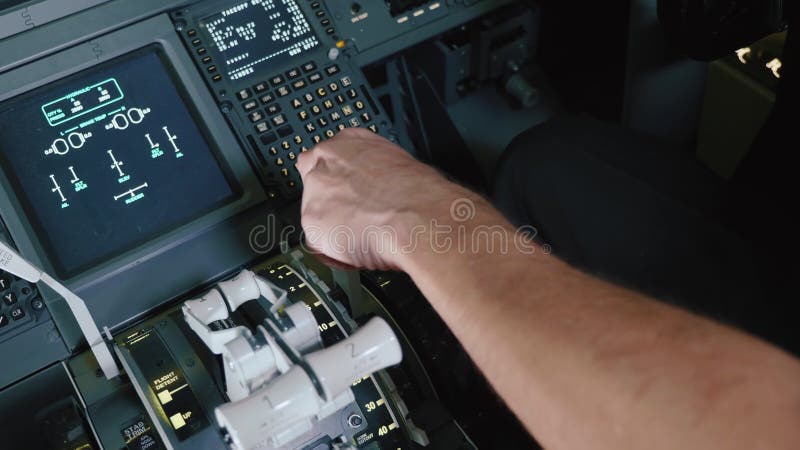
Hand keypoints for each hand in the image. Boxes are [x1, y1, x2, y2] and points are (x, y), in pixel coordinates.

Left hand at [296, 128, 466, 269]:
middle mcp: (326, 160)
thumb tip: (376, 188)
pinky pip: (319, 244)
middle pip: (314, 183)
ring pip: (315, 215)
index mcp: (351, 141)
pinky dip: (337, 253)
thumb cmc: (420, 195)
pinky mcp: (312, 222)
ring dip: (334, 229)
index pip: (327, 157)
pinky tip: (362, 251)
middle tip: (356, 218)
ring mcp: (315, 190)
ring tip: (366, 238)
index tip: (350, 193)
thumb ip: (373, 173)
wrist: (419, 218)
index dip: (340, 180)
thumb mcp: (398, 166)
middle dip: (331, 202)